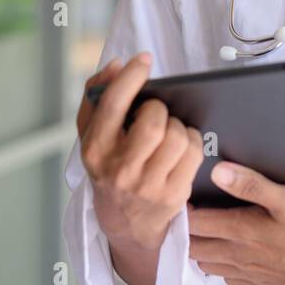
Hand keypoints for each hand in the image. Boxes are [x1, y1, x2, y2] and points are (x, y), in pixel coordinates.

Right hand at [76, 53, 204, 252]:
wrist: (124, 223)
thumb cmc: (109, 167)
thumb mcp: (91, 135)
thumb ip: (96, 95)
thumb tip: (115, 65)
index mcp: (95, 149)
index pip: (113, 104)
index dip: (131, 77)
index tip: (143, 61)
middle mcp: (119, 169)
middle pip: (154, 121)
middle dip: (160, 108)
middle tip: (157, 112)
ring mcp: (147, 186)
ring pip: (178, 137)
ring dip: (179, 126)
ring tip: (170, 130)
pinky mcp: (172, 195)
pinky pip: (194, 154)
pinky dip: (192, 142)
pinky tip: (182, 146)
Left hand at [188, 161, 284, 284]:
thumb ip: (251, 184)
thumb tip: (218, 172)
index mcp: (241, 231)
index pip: (194, 223)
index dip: (182, 209)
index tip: (181, 194)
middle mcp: (239, 255)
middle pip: (193, 246)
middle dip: (184, 229)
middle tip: (185, 211)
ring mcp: (249, 271)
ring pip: (207, 263)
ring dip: (199, 247)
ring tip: (203, 229)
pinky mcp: (260, 282)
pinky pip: (226, 277)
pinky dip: (218, 264)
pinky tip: (227, 251)